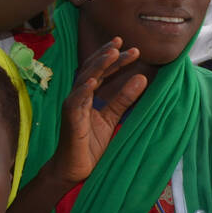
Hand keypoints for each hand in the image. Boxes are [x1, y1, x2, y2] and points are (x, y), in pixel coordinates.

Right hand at [48, 37, 145, 184]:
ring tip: (111, 54)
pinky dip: (83, 90)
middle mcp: (78, 97)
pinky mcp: (69, 120)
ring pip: (83, 81)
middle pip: (92, 70)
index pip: (102, 72)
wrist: (73, 169)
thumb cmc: (89, 145)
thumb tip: (142, 78)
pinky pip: (75, 102)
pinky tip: (92, 81)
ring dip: (97, 66)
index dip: (115, 60)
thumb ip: (124, 99)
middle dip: (107, 56)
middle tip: (122, 43)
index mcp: (88, 96)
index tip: (132, 49)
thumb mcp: (111, 119)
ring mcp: (72, 107)